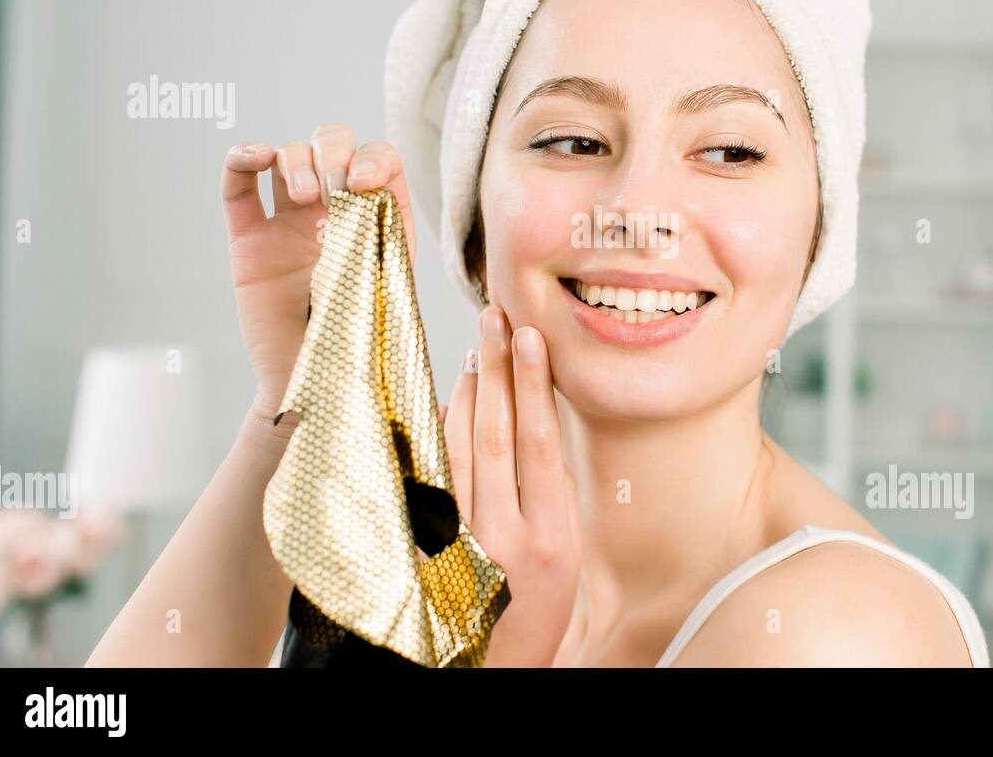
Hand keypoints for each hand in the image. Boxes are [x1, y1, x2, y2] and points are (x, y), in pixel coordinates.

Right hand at [220, 123, 413, 414]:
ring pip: (288, 157)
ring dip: (297, 160)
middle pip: (332, 144)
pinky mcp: (250, 238)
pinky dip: (242, 159)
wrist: (313, 383)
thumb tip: (378, 187)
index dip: (373, 157)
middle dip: (334, 152)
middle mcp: (336, 212)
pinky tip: (256, 156)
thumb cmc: (359, 341)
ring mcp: (289, 222)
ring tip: (307, 197)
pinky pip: (238, 187)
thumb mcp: (388, 283)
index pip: (380, 159)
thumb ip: (386, 236)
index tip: (365, 182)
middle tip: (336, 189)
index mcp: (378, 218)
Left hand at [440, 305, 581, 666]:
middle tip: (497, 321)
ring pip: (459, 452)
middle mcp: (504, 538)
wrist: (489, 671)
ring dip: (468, 396)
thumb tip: (538, 429)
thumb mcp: (567, 560)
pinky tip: (445, 405)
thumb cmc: (534, 613)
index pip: (540, 443)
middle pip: (498, 436)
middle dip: (498, 371)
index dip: (534, 384)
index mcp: (551, 538)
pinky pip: (430, 481)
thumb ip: (554, 497)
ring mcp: (460, 545)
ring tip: (476, 353)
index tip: (531, 338)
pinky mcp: (425, 550)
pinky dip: (437, 438)